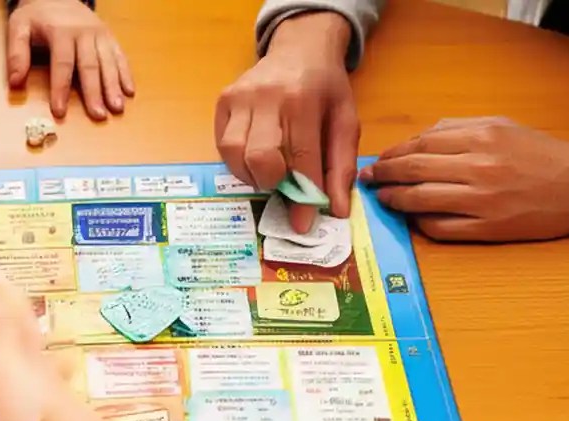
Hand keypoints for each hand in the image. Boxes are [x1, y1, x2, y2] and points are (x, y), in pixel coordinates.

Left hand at [7, 0, 133, 119]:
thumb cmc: (36, 16)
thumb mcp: (18, 27)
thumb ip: (16, 54)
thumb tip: (15, 82)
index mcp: (61, 31)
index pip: (62, 64)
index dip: (61, 88)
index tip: (60, 110)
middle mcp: (84, 32)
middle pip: (89, 66)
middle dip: (94, 93)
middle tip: (98, 116)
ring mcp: (99, 34)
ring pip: (108, 62)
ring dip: (113, 86)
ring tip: (117, 108)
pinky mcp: (109, 36)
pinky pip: (120, 55)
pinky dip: (126, 73)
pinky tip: (130, 91)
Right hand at [214, 11, 358, 232]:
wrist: (300, 49)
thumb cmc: (326, 89)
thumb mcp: (346, 121)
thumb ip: (341, 166)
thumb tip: (334, 210)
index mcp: (303, 100)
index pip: (301, 158)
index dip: (302, 196)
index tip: (303, 223)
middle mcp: (267, 97)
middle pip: (260, 159)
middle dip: (273, 183)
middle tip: (284, 185)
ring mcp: (239, 97)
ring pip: (234, 154)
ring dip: (251, 175)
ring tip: (269, 172)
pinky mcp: (223, 101)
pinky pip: (222, 145)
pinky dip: (238, 161)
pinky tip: (254, 156)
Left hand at [360, 119, 568, 240]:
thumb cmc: (539, 153)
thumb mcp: (501, 126)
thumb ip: (457, 129)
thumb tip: (414, 141)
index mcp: (482, 137)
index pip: (420, 144)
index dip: (392, 154)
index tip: (377, 160)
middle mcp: (479, 167)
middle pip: (413, 171)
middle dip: (382, 175)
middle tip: (367, 180)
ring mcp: (481, 201)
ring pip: (420, 200)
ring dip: (393, 199)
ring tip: (381, 197)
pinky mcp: (486, 229)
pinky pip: (439, 227)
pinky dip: (420, 222)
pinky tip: (412, 217)